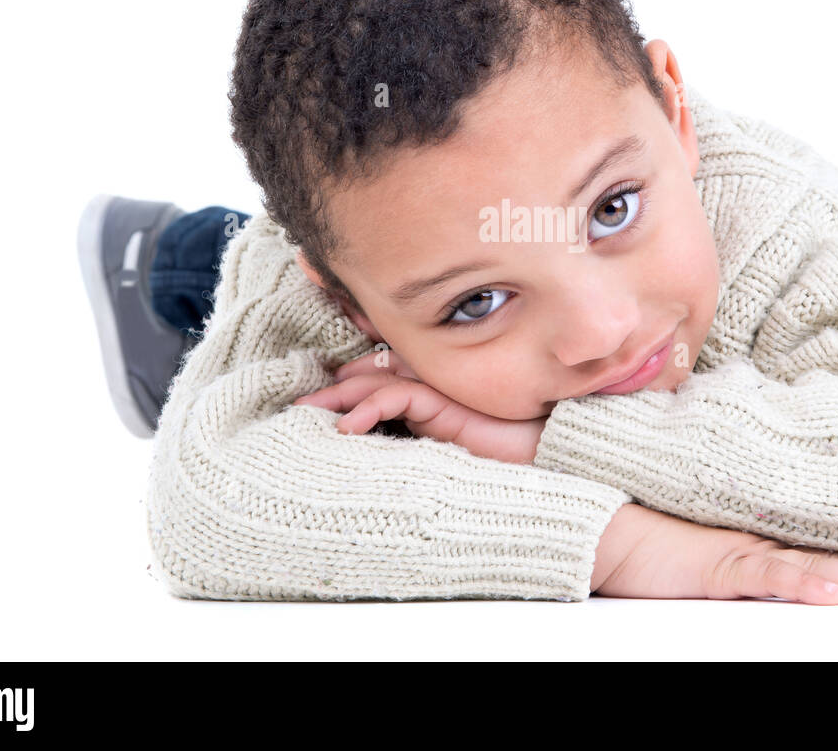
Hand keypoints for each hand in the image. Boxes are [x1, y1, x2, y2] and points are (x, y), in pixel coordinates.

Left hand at [292, 349, 545, 464]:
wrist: (541, 462)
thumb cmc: (494, 461)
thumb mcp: (438, 452)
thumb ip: (409, 438)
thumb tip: (364, 443)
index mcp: (427, 394)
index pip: (377, 378)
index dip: (344, 386)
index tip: (311, 405)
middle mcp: (431, 384)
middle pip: (369, 374)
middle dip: (330, 390)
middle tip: (296, 407)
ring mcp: (439, 388)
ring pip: (377, 380)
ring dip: (338, 397)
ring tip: (307, 413)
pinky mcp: (446, 401)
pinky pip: (399, 396)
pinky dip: (370, 409)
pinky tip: (349, 428)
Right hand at [592, 504, 837, 603]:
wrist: (606, 528)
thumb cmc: (647, 539)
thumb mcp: (702, 552)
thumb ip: (737, 557)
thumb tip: (767, 564)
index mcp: (755, 540)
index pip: (816, 550)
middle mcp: (756, 543)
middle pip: (826, 556)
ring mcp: (740, 552)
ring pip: (810, 565)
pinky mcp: (719, 566)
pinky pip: (766, 576)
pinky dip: (800, 583)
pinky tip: (829, 592)